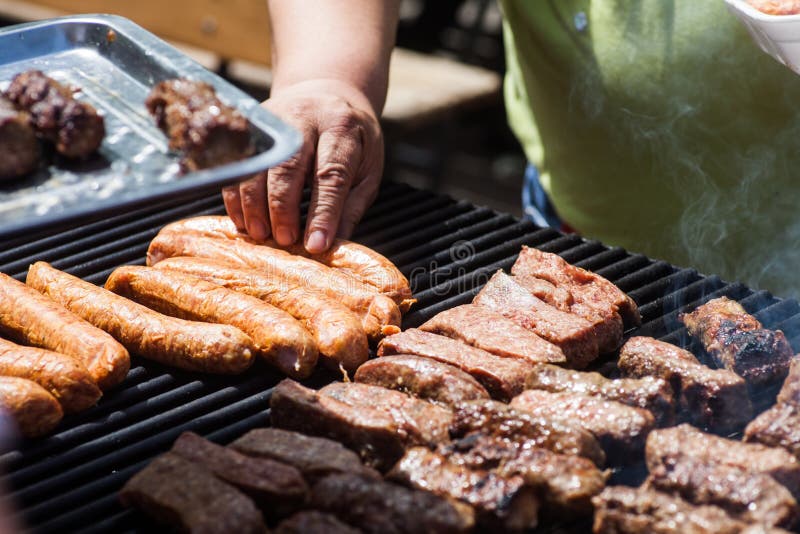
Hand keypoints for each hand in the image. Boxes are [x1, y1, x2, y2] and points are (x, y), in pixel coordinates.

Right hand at [223, 79, 383, 252]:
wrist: (326, 94)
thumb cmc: (351, 142)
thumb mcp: (367, 170)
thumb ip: (351, 207)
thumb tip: (333, 246)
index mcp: (341, 128)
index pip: (331, 175)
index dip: (323, 213)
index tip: (315, 245)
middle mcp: (305, 117)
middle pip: (288, 166)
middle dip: (283, 209)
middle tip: (284, 240)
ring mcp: (273, 118)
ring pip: (257, 164)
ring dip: (254, 204)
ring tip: (261, 234)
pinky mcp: (251, 125)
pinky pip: (238, 162)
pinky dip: (236, 195)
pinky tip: (244, 220)